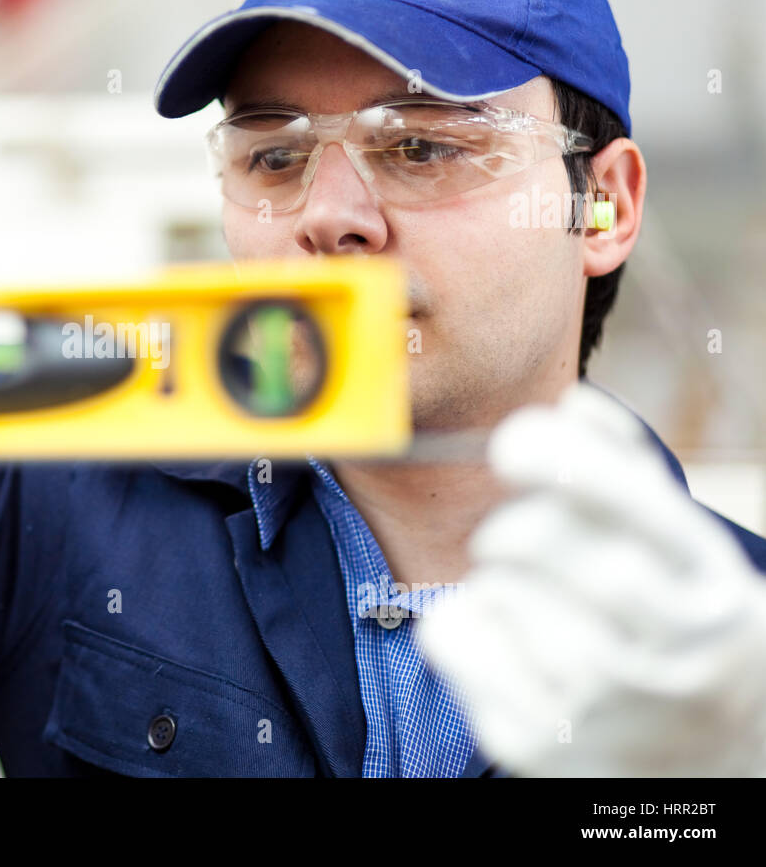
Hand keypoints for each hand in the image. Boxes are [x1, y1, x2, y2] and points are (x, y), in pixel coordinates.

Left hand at [417, 382, 765, 775]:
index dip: (562, 458)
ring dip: (496, 577)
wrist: (710, 760)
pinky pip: (449, 635)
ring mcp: (599, 712)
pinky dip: (458, 616)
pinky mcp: (529, 744)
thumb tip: (572, 403)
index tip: (515, 442)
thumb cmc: (678, 627)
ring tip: (536, 604)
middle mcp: (670, 658)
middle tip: (515, 536)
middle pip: (545, 542)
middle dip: (513, 523)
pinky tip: (505, 639)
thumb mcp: (685, 552)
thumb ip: (628, 471)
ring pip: (494, 589)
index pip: (630, 506)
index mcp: (714, 591)